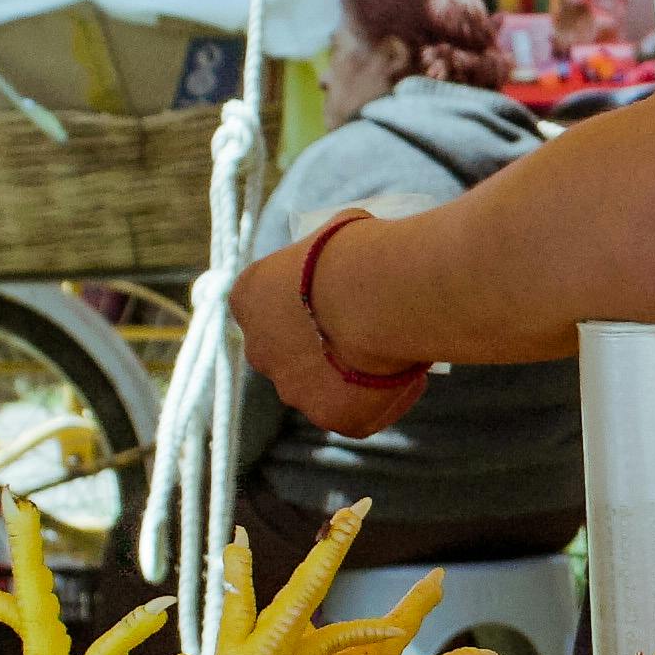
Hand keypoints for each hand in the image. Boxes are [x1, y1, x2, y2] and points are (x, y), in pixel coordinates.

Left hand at [229, 219, 428, 434]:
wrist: (378, 297)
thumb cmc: (357, 253)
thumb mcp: (333, 236)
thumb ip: (329, 261)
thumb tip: (352, 262)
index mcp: (249, 297)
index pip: (268, 308)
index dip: (304, 305)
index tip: (336, 299)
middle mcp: (260, 349)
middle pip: (289, 355)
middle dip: (321, 349)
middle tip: (364, 330)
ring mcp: (292, 389)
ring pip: (322, 388)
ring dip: (349, 377)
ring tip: (391, 352)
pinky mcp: (331, 418)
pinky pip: (359, 413)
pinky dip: (381, 398)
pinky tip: (405, 372)